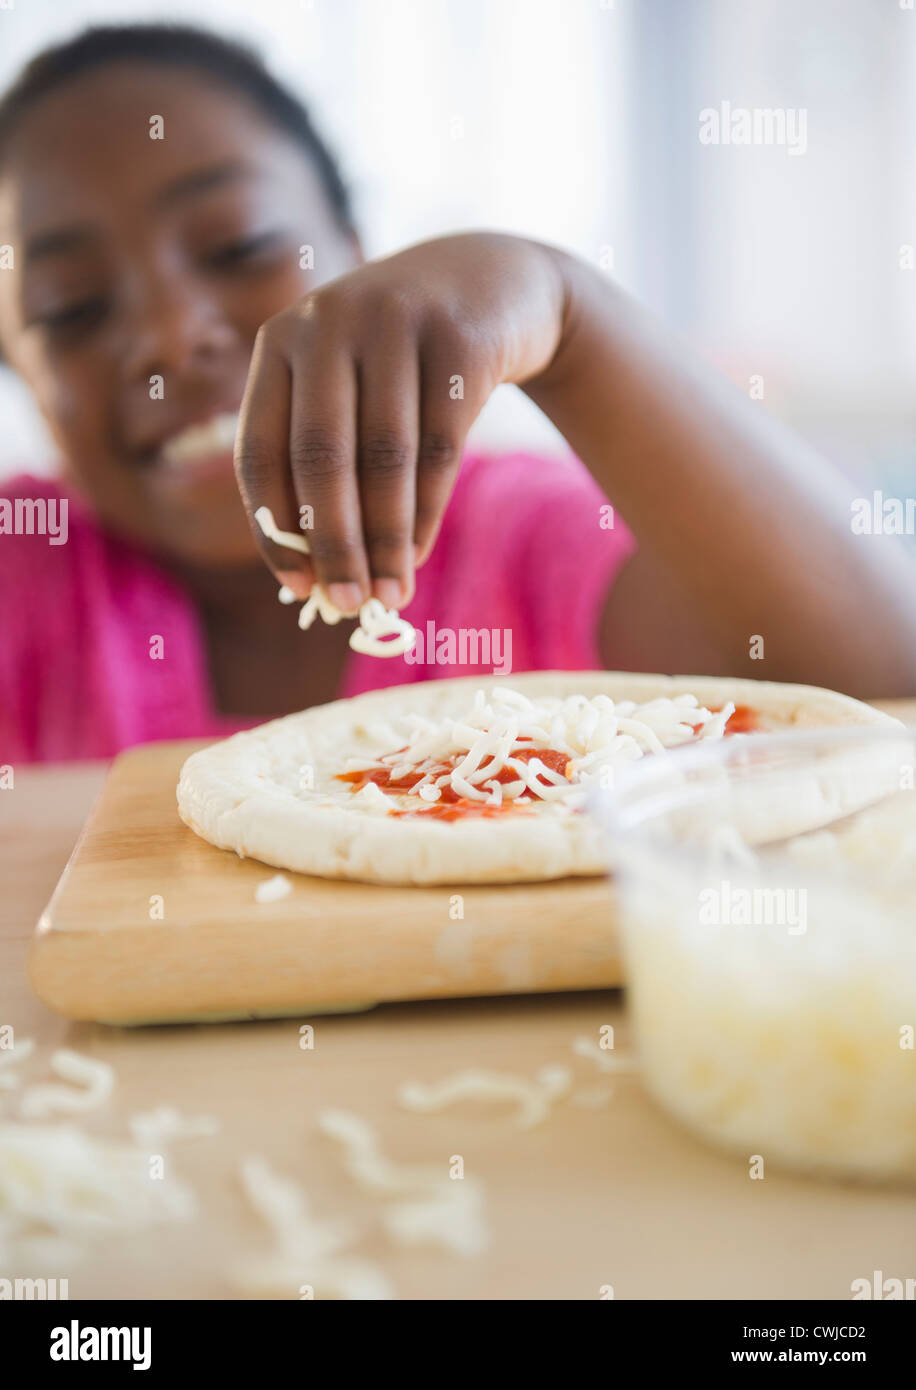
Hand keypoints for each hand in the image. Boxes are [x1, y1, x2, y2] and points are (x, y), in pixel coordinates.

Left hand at [235, 232, 564, 611]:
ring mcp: (394, 324)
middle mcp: (327, 324)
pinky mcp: (458, 339)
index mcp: (279, 342)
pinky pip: (440, 446)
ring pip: (385, 457)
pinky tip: (416, 554)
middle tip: (348, 606)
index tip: (296, 588)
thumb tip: (316, 575)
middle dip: (334, 542)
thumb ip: (323, 463)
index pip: (260, 450)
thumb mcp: (347, 388)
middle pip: (321, 456)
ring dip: (386, 540)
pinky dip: (427, 511)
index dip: (274, 527)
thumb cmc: (400, 363)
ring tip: (390, 596)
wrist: (492, 282)